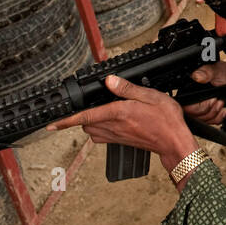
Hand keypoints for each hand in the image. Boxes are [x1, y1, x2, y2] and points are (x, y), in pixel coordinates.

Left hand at [46, 76, 198, 177]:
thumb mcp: (151, 97)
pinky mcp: (120, 142)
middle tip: (78, 106)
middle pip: (85, 124)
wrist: (174, 143)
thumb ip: (128, 89)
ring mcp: (116, 137)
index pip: (86, 116)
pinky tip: (107, 121)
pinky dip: (98, 128)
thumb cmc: (167, 121)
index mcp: (118, 113)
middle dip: (79, 116)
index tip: (51, 124)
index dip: (66, 120)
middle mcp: (113, 127)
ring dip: (88, 122)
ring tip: (93, 112)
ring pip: (91, 131)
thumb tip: (109, 81)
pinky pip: (101, 136)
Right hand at [182, 61, 225, 126]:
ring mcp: (203, 107)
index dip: (198, 106)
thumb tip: (196, 76)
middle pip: (193, 115)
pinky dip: (219, 118)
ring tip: (223, 104)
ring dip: (215, 113)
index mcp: (192, 86)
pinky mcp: (211, 114)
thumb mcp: (220, 70)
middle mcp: (195, 98)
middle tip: (219, 101)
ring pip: (201, 121)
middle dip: (209, 110)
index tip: (212, 100)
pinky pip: (210, 123)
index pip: (186, 105)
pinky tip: (225, 110)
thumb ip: (207, 72)